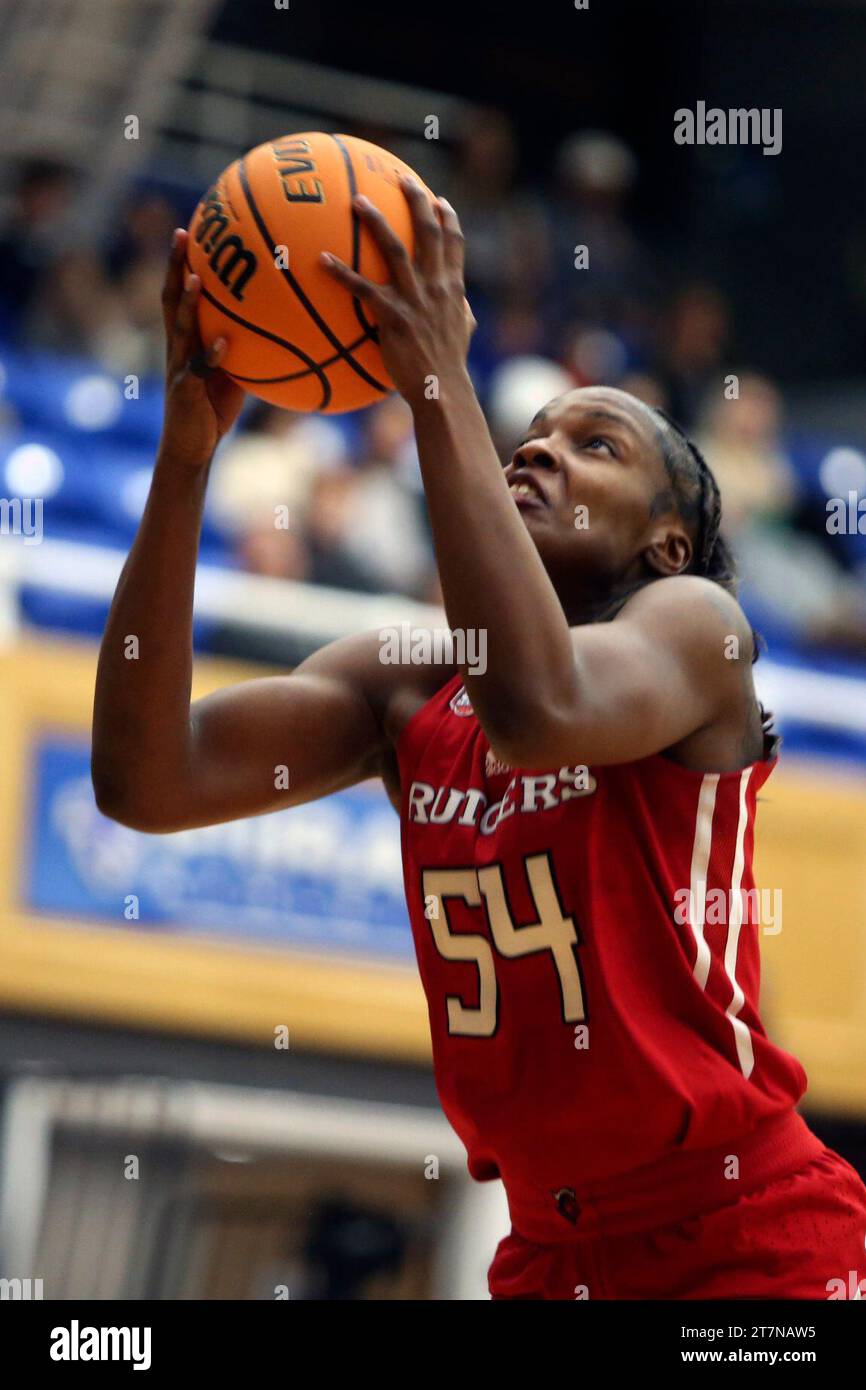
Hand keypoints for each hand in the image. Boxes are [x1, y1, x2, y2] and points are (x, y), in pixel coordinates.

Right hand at [160, 229, 245, 465]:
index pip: (180, 291)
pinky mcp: (185, 390)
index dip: (181, 261)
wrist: (192, 447)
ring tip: (197, 279)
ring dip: (187, 303)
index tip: (189, 229)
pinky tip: (224, 343)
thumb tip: (281, 326)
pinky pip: (199, 369)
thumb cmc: (213, 408)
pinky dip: (212, 355)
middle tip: (182, 234)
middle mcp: (177, 346)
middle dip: (175, 265)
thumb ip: (246, 347)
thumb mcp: (233, 372)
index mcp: (186, 339)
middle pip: (171, 297)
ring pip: (179, 327)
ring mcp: (179, 367)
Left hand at [320, 178, 475, 408]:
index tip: (437, 198)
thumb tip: (461, 306)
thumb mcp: (463, 333)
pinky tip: (321, 260)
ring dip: (376, 222)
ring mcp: (416, 300)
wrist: (442, 392)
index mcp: (453, 289)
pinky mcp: (394, 317)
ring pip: (396, 249)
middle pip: (429, 232)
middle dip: (415, 200)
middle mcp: (437, 287)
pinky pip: (364, 289)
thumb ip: (461, 313)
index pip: (454, 243)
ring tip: (357, 201)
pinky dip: (342, 273)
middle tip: (399, 177)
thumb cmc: (448, 368)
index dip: (447, 217)